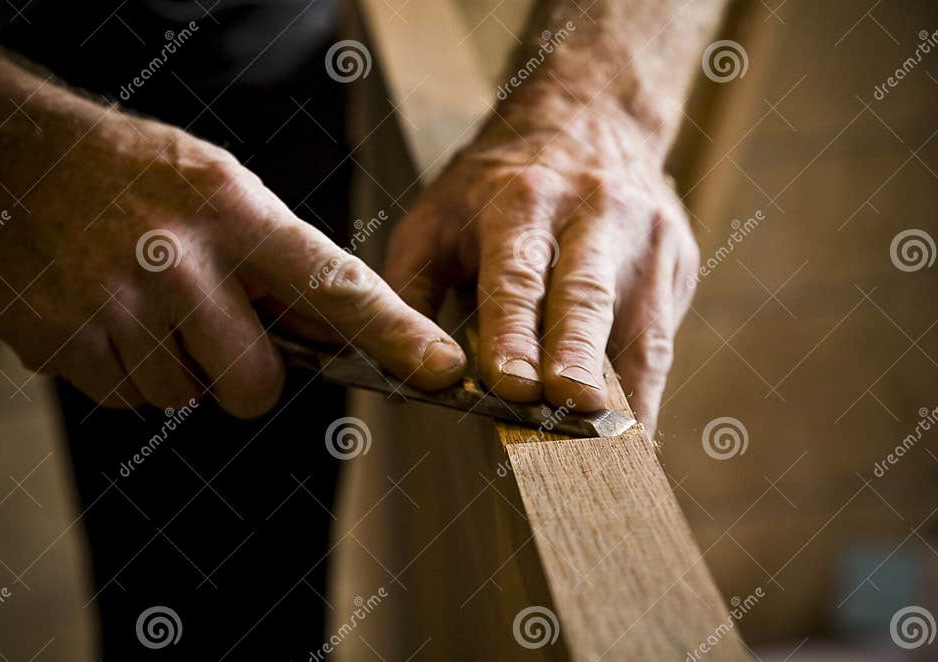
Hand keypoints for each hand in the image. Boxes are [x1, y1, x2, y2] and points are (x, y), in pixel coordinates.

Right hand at [0, 104, 464, 417]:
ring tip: (148, 305)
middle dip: (245, 374)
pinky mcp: (66, 342)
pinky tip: (109, 316)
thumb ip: (282, 263)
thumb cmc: (138, 177)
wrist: (19, 159)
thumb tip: (344, 339)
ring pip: (184, 398)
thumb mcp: (225, 190)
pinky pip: (128, 399)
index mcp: (238, 216)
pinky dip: (127, 370)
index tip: (442, 371)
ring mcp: (118, 307)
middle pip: (255, 387)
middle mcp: (182, 264)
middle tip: (216, 328)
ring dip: (177, 367)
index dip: (396, 336)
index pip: (335, 286)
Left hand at [384, 105, 697, 434]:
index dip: (513, 333)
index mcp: (521, 202)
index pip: (515, 275)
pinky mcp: (675, 261)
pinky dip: (648, 390)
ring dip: (626, 389)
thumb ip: (413, 291)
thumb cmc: (495, 187)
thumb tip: (409, 373)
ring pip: (637, 323)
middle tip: (574, 406)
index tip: (511, 385)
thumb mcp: (437, 216)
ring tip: (613, 447)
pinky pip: (661, 336)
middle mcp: (591, 214)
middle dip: (579, 354)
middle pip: (586, 294)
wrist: (589, 120)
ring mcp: (643, 237)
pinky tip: (634, 435)